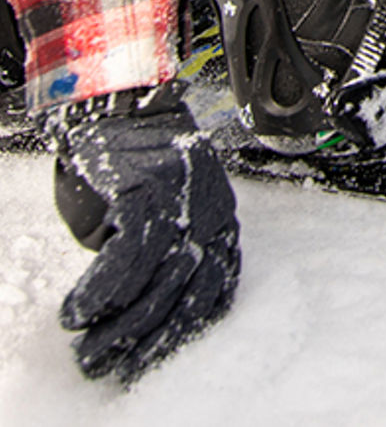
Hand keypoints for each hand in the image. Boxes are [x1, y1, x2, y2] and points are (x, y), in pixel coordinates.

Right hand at [46, 82, 239, 383]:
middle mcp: (209, 210)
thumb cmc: (134, 162)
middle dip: (145, 341)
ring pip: (157, 281)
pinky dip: (100, 293)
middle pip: (186, 293)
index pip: (215, 290)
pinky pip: (127, 257)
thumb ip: (164, 254)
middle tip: (107, 366)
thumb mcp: (162, 213)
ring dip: (118, 327)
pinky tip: (79, 313)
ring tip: (88, 350)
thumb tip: (141, 310)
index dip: (182, 332)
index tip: (150, 359)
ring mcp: (181, 199)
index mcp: (220, 218)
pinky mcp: (147, 190)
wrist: (119, 104)